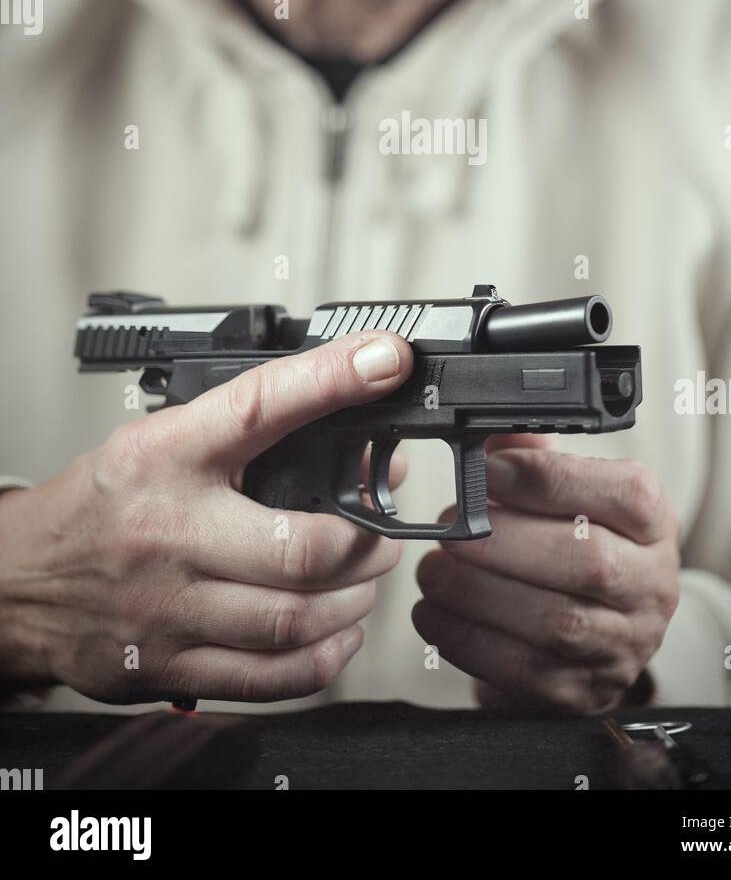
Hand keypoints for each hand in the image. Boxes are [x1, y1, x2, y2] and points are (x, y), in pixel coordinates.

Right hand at [0, 330, 412, 704]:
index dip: (330, 379)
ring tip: (364, 580)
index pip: (257, 405)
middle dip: (368, 540)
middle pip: (300, 547)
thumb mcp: (162, 440)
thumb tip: (351, 432)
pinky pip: (267, 678)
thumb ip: (247, 436)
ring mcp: (167, 608)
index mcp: (166, 456)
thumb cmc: (101, 504)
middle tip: (387, 531)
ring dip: (353, 600)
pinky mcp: (167, 668)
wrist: (17, 579)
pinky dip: (321, 659)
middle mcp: (169, 532)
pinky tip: (335, 634)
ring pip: (293, 619)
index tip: (384, 360)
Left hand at [412, 437, 679, 713]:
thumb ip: (533, 457)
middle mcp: (652, 583)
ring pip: (558, 623)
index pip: (622, 495)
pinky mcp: (585, 692)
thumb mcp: (571, 493)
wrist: (597, 629)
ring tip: (432, 572)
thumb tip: (488, 431)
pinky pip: (526, 672)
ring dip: (478, 594)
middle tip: (450, 530)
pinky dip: (469, 641)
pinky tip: (435, 615)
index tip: (487, 471)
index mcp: (653, 521)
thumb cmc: (574, 543)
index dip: (548, 480)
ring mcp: (625, 644)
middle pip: (590, 562)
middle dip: (505, 542)